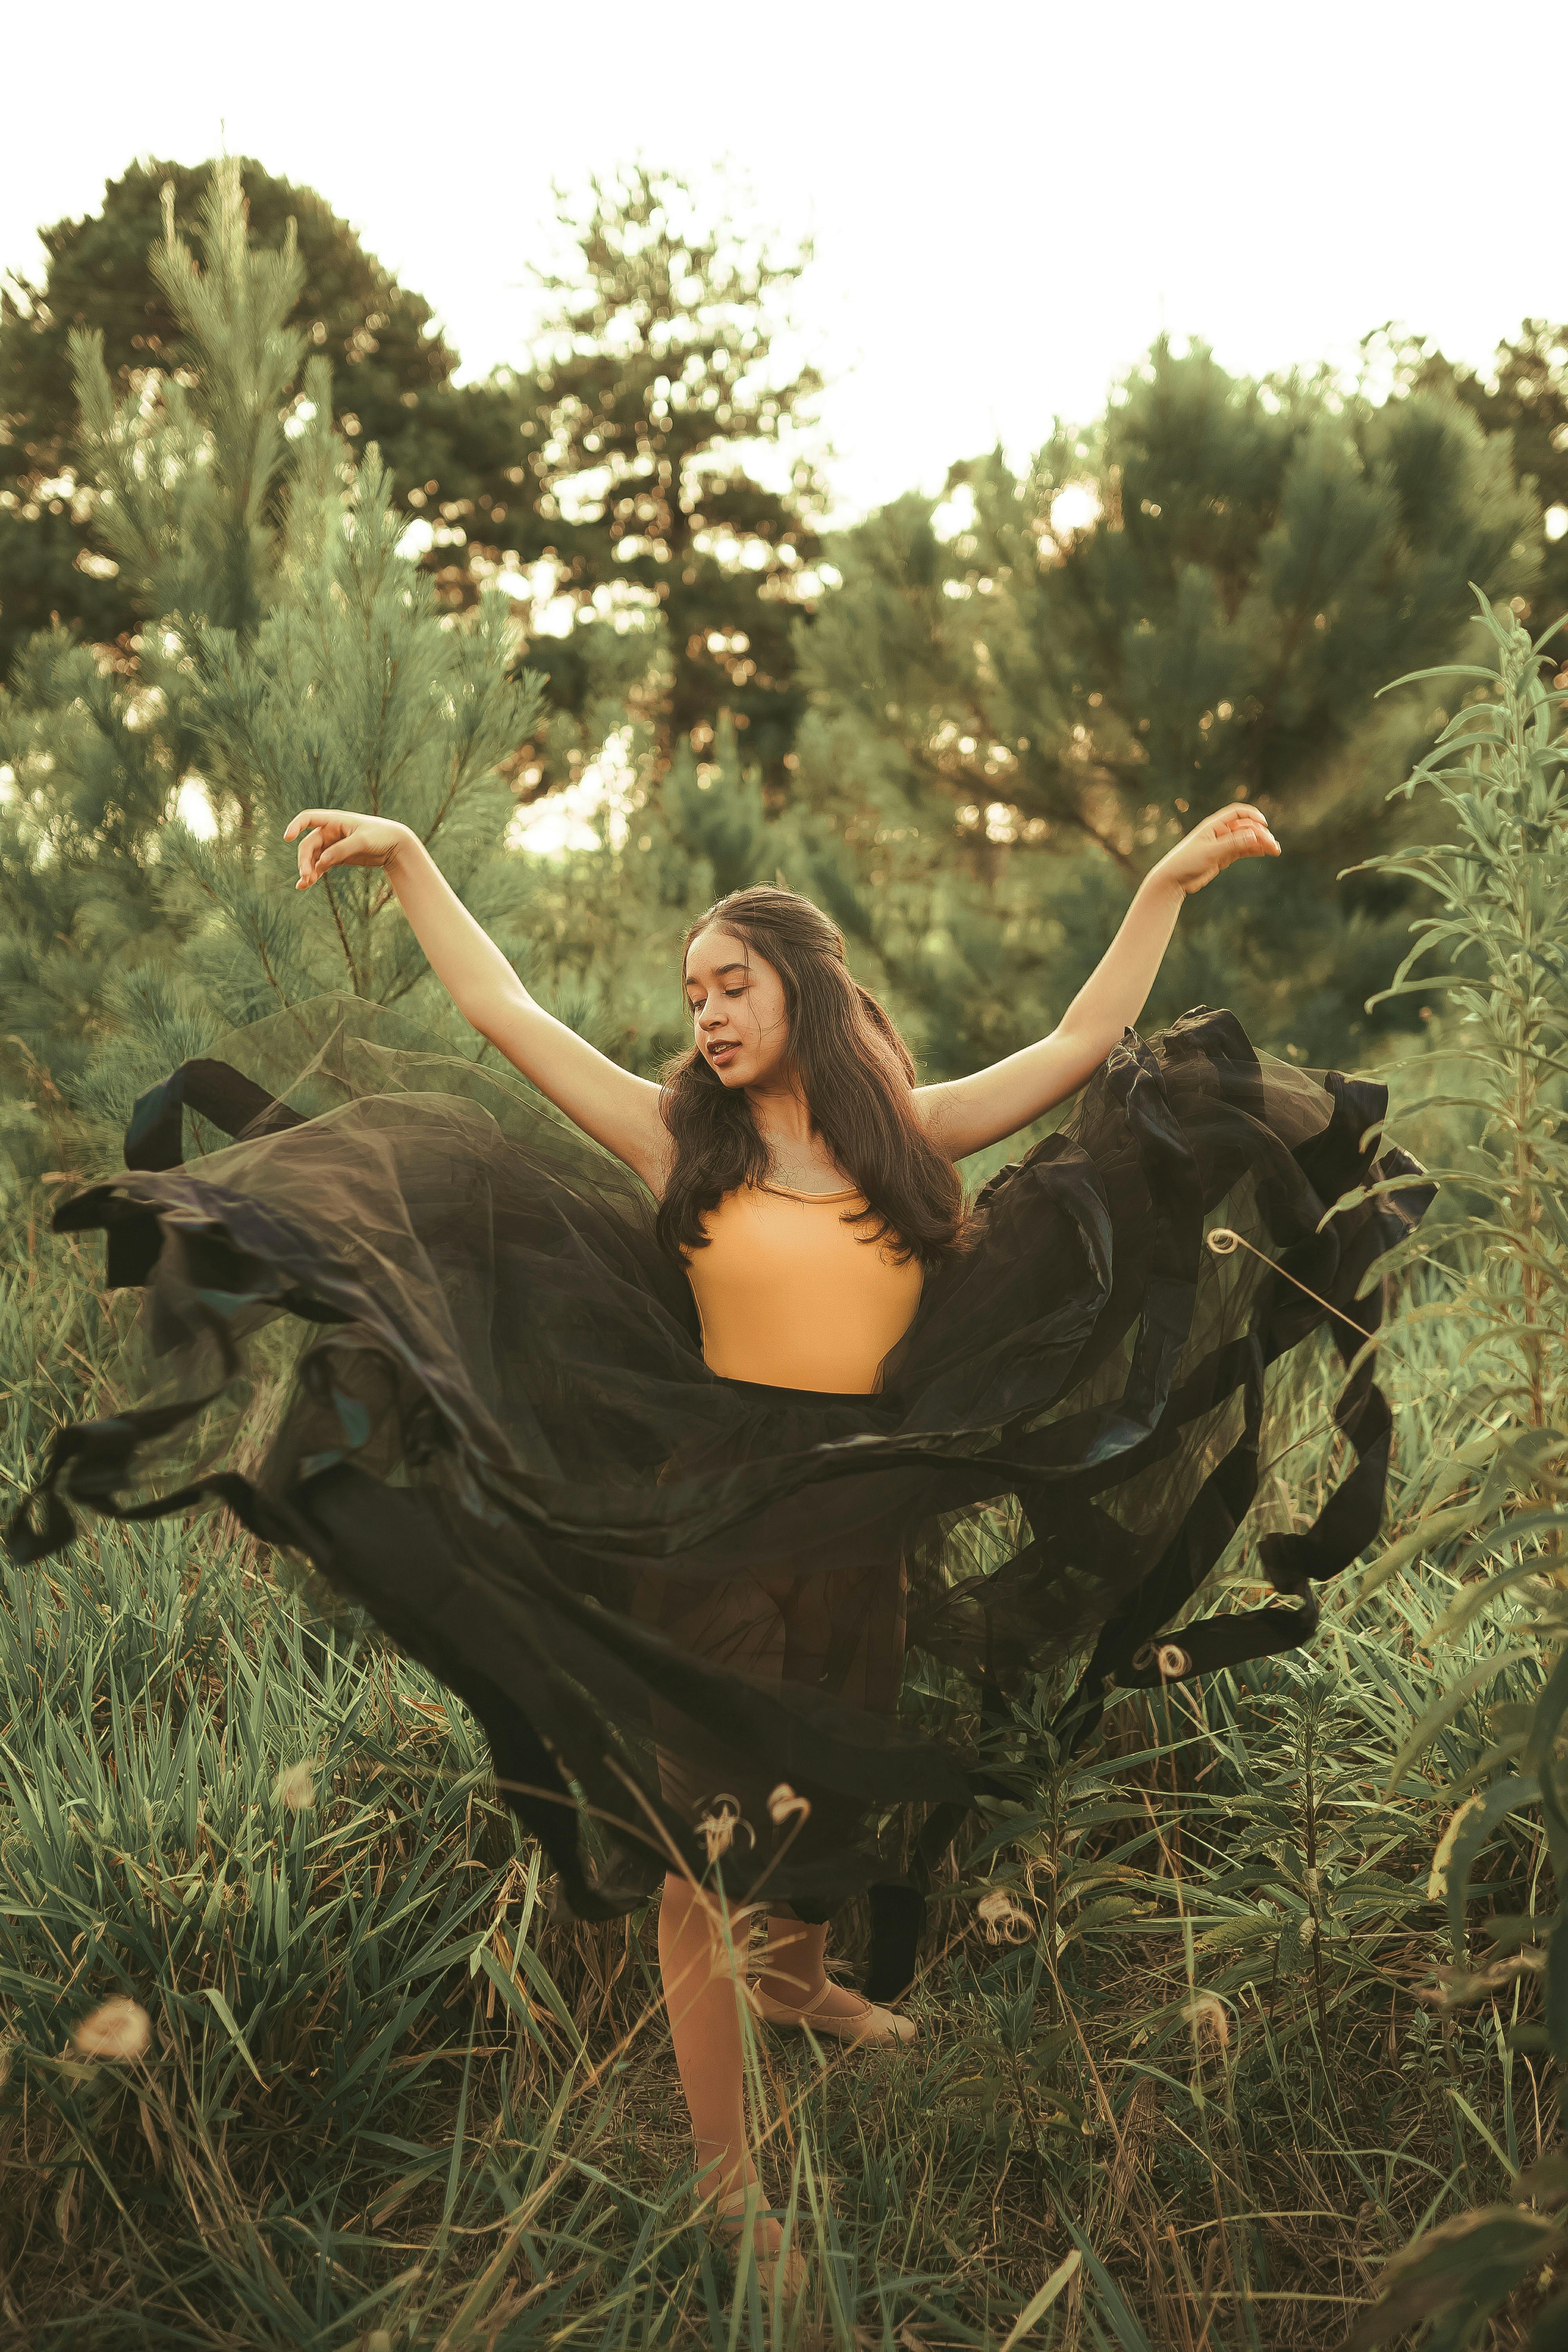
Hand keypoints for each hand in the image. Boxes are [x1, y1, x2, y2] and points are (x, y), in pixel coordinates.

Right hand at [284, 808, 412, 888]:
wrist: (395, 845)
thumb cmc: (380, 836)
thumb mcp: (362, 841)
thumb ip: (342, 850)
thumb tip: (322, 861)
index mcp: (334, 820)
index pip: (308, 818)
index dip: (295, 826)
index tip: (287, 838)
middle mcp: (330, 832)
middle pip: (309, 844)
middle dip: (304, 859)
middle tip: (305, 874)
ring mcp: (332, 846)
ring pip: (313, 857)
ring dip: (307, 869)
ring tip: (305, 883)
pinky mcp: (337, 858)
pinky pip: (320, 866)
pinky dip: (314, 875)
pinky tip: (305, 885)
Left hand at [1151, 802, 1279, 897]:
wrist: (1174, 880)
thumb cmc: (1187, 862)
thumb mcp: (1211, 852)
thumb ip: (1232, 843)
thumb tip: (1254, 835)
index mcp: (1214, 825)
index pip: (1238, 813)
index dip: (1253, 815)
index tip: (1264, 824)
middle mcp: (1219, 832)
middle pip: (1246, 828)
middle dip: (1261, 834)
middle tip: (1273, 846)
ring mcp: (1222, 844)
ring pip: (1246, 840)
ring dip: (1260, 843)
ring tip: (1275, 850)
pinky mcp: (1223, 856)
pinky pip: (1242, 850)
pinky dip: (1254, 850)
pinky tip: (1265, 852)